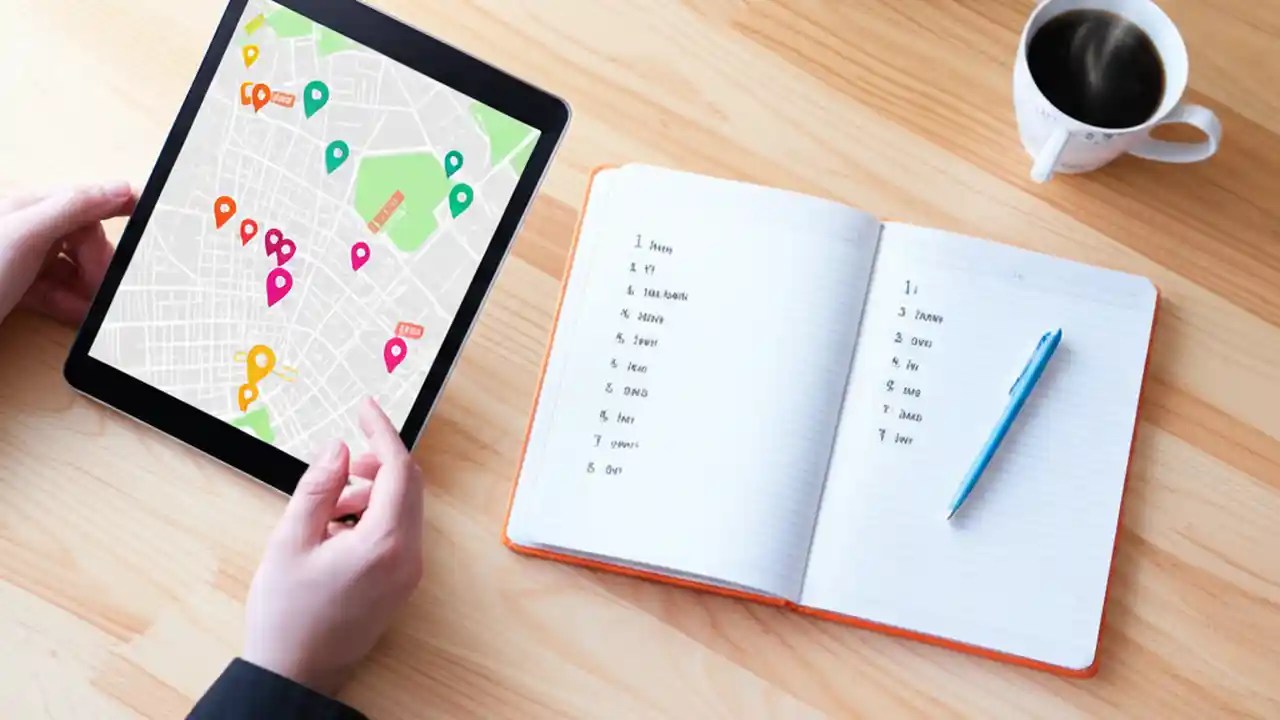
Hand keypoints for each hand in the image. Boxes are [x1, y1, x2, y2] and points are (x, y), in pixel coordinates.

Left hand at [0, 182, 135, 325]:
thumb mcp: (26, 235)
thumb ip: (73, 208)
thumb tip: (121, 188)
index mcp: (32, 209)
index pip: (85, 199)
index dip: (117, 205)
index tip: (148, 215)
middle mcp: (30, 231)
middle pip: (85, 240)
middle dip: (99, 263)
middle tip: (107, 284)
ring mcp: (24, 261)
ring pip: (74, 268)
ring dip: (88, 288)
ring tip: (92, 307)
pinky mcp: (19, 289)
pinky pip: (58, 292)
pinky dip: (70, 304)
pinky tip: (78, 316)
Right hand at [243, 398, 424, 694]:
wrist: (294, 674)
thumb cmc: (287, 615)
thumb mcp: (290, 540)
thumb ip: (318, 487)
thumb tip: (339, 448)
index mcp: (386, 543)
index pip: (398, 469)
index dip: (381, 432)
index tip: (365, 407)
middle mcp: (408, 557)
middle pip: (408, 486)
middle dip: (376, 463)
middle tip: (341, 460)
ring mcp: (408, 573)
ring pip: (402, 509)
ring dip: (369, 493)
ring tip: (323, 507)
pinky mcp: (399, 583)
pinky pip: (396, 533)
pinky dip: (371, 517)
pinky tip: (332, 528)